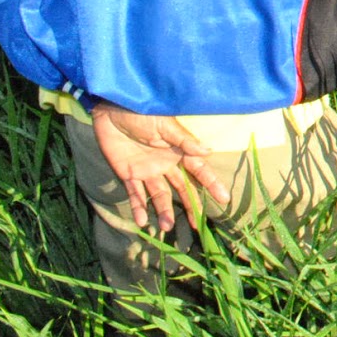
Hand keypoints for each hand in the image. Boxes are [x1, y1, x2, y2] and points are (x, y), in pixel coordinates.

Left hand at [91, 104, 229, 232]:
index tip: (224, 199)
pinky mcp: (128, 174)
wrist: (112, 109)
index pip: (199, 171)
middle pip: (181, 188)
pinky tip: (141, 221)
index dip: (211, 184)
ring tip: (166, 227)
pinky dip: (138, 207)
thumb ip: (184, 140)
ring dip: (164, 211)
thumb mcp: (165, 124)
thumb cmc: (142, 112)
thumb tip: (208, 151)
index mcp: (178, 151)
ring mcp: (147, 171)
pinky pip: (134, 194)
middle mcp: (166, 164)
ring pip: (159, 195)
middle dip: (190, 205)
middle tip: (198, 225)